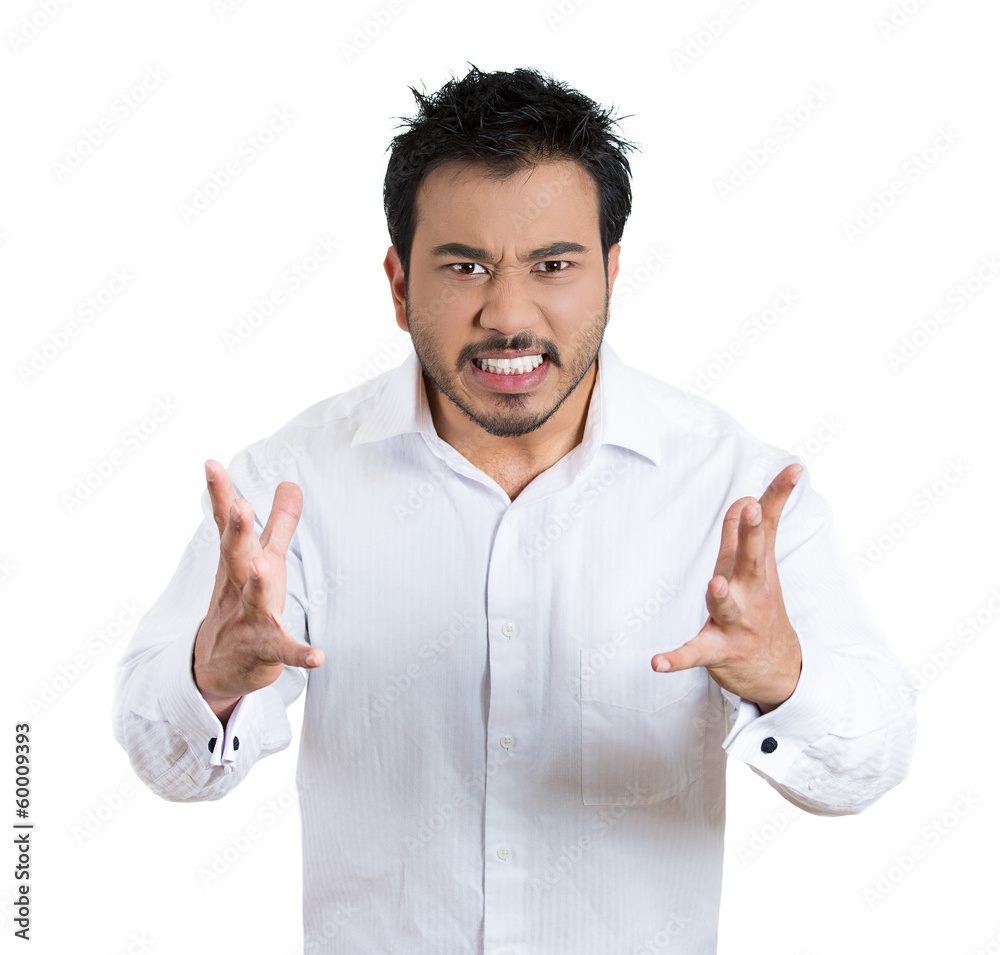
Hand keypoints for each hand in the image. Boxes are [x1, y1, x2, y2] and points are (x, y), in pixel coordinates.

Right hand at [193, 460, 323, 720]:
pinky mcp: (264, 650)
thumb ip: (279, 522)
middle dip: (237, 530)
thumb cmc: (243, 601)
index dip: (220, 494)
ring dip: (258, 583)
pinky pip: (282, 651)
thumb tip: (290, 482)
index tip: (211, 463)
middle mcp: (239, 587)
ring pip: (254, 600)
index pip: (227, 524)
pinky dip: (298, 654)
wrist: (216, 665)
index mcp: (240, 561)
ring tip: (264, 565)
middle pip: (236, 555)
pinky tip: (317, 656)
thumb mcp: (263, 558)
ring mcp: (248, 619)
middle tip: (239, 504)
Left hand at [650, 464, 803, 712]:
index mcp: (756, 569)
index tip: (793, 469)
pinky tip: (656, 662)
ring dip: (720, 596)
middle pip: (752, 560)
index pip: (767, 528)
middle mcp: (751, 593)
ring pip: (727, 607)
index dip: (777, 496)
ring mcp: (737, 624)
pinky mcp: (718, 652)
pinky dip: (676, 659)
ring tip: (715, 584)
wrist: (780, 670)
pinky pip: (694, 655)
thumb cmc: (762, 607)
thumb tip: (744, 497)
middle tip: (753, 510)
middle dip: (752, 535)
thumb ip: (751, 533)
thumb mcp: (759, 569)